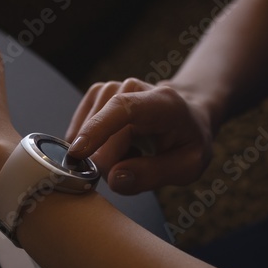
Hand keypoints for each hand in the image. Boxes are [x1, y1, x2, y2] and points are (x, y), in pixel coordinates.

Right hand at [66, 78, 212, 193]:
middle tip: (130, 174)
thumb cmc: (188, 141)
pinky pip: (79, 128)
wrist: (187, 115)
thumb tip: (114, 179)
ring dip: (101, 155)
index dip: (98, 129)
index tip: (78, 153)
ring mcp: (113, 88)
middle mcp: (134, 88)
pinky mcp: (97, 95)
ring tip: (130, 155)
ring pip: (86, 131)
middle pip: (103, 131)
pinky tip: (112, 148)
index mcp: (163, 103)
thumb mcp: (187, 166)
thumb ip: (152, 175)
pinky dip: (90, 147)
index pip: (123, 108)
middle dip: (107, 163)